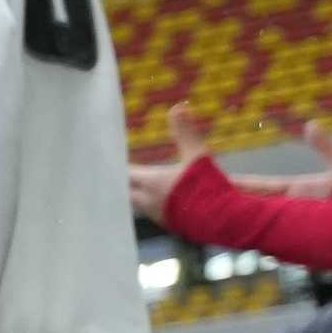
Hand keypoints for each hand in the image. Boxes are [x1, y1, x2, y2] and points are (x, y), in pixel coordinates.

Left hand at [126, 105, 217, 227]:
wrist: (222, 220)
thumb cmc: (208, 186)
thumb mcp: (198, 155)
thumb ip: (186, 133)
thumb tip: (178, 107)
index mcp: (151, 183)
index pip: (125, 173)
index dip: (117, 166)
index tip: (109, 160)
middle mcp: (148, 201)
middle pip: (126, 192)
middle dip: (122, 183)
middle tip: (114, 175)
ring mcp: (158, 215)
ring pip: (138, 204)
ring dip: (134, 195)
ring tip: (130, 188)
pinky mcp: (170, 225)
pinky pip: (153, 214)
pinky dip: (149, 205)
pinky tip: (155, 202)